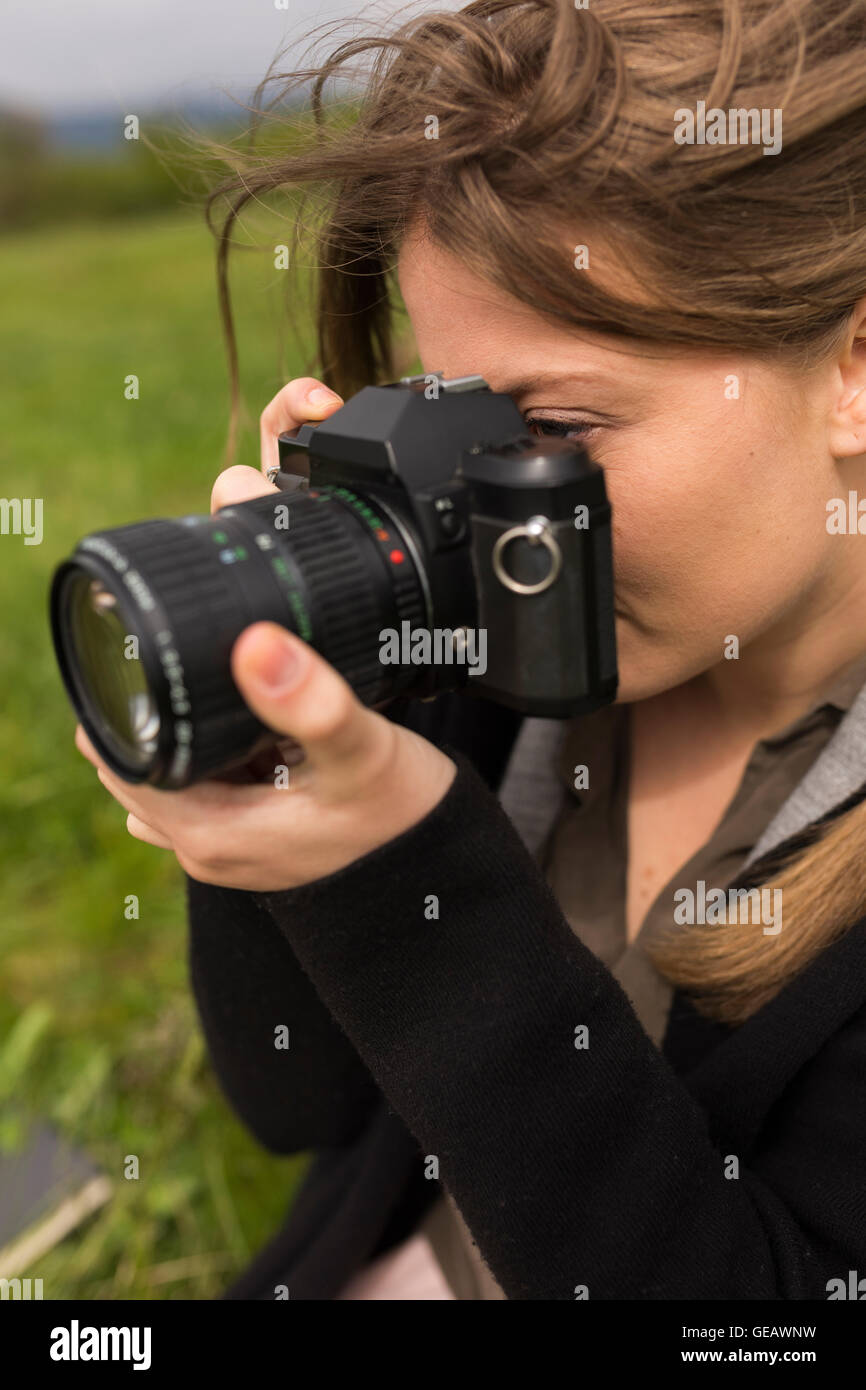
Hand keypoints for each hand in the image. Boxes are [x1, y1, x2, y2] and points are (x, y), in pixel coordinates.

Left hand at [72, 378, 456, 889]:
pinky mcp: (257, 833)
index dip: (124, 699)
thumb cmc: (403, 819)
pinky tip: (260, 720)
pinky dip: (223, 746)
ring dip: (190, 728)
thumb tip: (255, 645)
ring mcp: (231, 843)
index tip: (150, 645)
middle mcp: (207, 846)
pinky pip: (214, 779)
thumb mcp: (361, 752)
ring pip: (177, 768)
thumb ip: (310, 701)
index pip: (118, 759)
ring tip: (232, 684)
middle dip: (161, 708)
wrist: (444, 865)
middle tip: (202, 651)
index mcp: (209, 833)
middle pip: (141, 761)